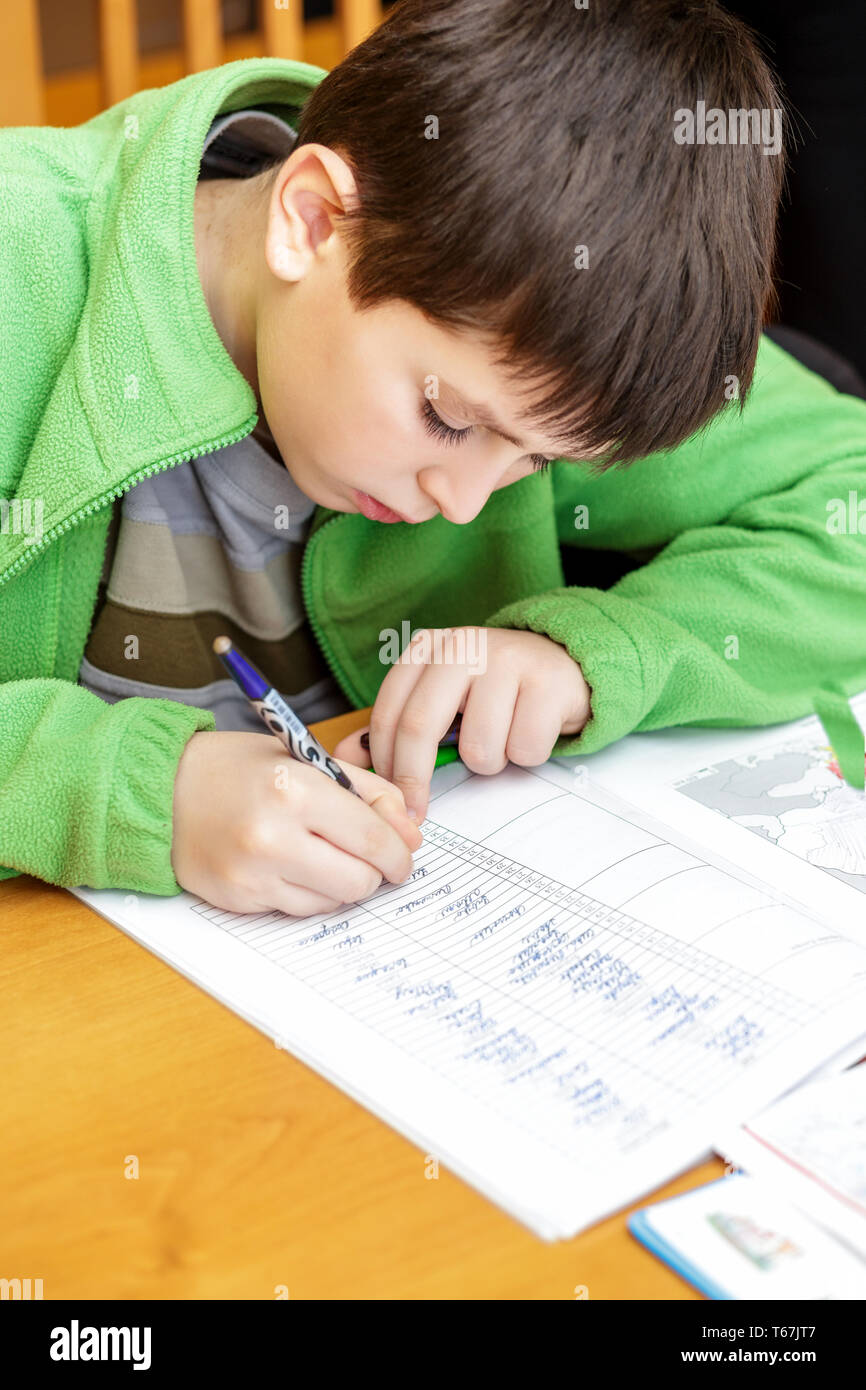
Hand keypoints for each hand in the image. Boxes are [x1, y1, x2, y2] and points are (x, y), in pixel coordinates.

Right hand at [171, 731, 422, 914]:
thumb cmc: (238, 769)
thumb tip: (411, 834)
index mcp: (295, 790)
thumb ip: (368, 792)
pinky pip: (300, 909)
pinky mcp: (239, 900)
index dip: (399, 852)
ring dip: (342, 883)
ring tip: (324, 854)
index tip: (403, 854)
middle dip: (375, 872)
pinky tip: (294, 865)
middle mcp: (273, 836)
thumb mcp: (306, 759)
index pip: (373, 838)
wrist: (164, 790)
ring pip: (334, 901)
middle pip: (360, 879)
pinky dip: (309, 892)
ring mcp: (253, 874)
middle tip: (370, 858)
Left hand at [333, 627, 590, 822]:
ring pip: (478, 748)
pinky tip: (531, 731)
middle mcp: (463, 646)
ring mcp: (507, 660)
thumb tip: (347, 758)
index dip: (383, 763)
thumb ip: (398, 725)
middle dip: (414, 779)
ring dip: (489, 762)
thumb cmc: (496, 691)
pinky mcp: (547, 683)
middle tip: (419, 812)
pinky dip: (527, 755)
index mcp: (429, 648)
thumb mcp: (443, 698)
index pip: (389, 711)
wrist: (567, 663)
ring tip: (502, 739)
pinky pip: (523, 749)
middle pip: (420, 727)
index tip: (387, 800)